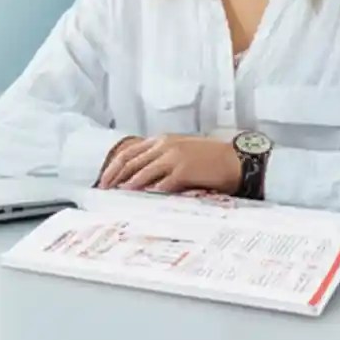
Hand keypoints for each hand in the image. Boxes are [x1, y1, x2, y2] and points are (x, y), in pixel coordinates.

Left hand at [97, 134, 241, 194]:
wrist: (236, 160)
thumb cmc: (211, 157)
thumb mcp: (183, 150)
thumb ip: (162, 157)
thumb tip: (140, 175)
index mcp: (164, 140)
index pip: (130, 151)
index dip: (114, 166)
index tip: (105, 179)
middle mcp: (166, 146)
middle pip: (130, 162)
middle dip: (114, 177)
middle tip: (104, 190)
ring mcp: (174, 158)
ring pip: (141, 173)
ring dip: (127, 186)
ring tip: (117, 196)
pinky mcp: (183, 172)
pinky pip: (160, 185)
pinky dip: (149, 192)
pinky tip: (141, 199)